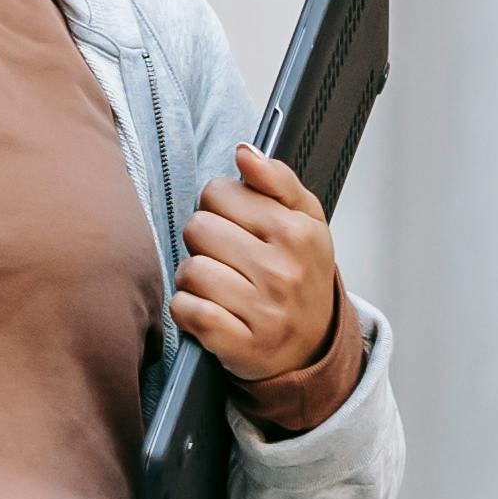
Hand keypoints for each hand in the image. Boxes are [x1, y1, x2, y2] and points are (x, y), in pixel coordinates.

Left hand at [174, 148, 357, 430]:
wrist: (311, 347)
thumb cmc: (301, 275)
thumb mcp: (306, 221)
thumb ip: (277, 179)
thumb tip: (245, 151)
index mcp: (297, 232)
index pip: (219, 192)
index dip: (219, 206)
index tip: (236, 224)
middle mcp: (282, 270)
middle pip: (198, 228)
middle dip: (204, 240)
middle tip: (226, 257)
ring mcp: (261, 310)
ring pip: (189, 269)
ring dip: (193, 277)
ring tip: (217, 285)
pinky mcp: (239, 344)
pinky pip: (186, 310)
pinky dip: (187, 310)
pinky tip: (208, 310)